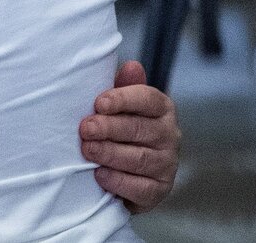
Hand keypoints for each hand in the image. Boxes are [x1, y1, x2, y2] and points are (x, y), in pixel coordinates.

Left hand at [80, 61, 180, 212]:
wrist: (125, 171)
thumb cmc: (118, 129)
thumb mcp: (117, 105)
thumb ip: (122, 87)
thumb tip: (131, 66)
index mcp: (161, 108)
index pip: (148, 99)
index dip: (123, 99)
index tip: (99, 103)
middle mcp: (169, 135)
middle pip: (141, 129)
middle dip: (110, 128)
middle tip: (86, 128)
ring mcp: (167, 164)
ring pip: (140, 158)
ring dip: (111, 154)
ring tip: (88, 150)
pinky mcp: (159, 190)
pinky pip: (140, 187)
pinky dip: (118, 181)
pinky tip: (99, 174)